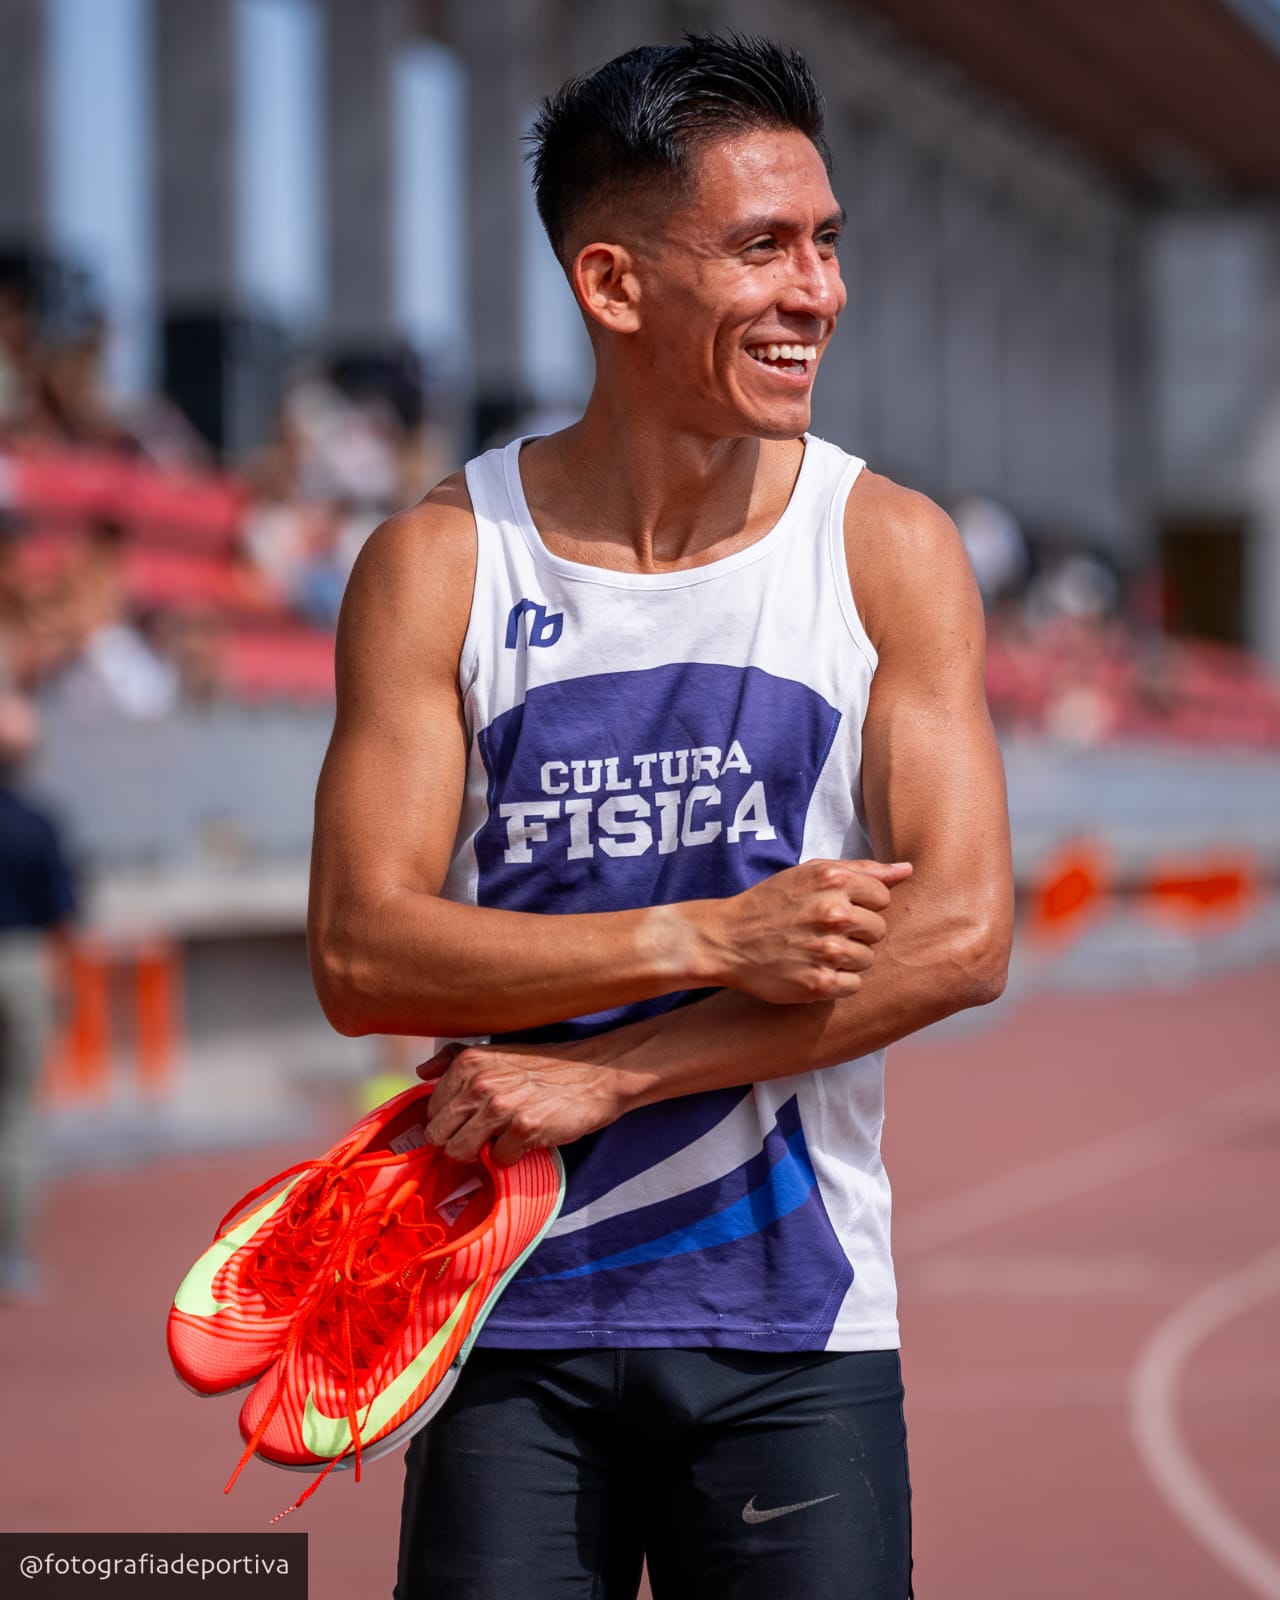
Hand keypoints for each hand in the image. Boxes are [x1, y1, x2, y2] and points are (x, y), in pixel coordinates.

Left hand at [418, 1039, 624, 1164]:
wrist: (595, 1074)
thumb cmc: (545, 1068)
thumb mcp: (497, 1053)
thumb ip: (455, 1059)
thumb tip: (420, 1072)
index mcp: (468, 1063)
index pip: (431, 1112)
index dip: (451, 1122)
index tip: (470, 1121)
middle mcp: (480, 1082)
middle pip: (439, 1136)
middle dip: (459, 1142)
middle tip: (485, 1136)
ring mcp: (501, 1106)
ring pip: (461, 1151)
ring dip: (481, 1152)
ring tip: (503, 1139)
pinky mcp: (524, 1128)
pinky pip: (498, 1161)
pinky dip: (512, 1157)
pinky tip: (528, 1139)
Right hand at [695, 857, 911, 1003]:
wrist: (726, 939)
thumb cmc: (771, 903)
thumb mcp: (810, 873)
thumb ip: (862, 870)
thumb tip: (908, 870)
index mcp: (833, 881)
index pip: (883, 897)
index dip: (862, 905)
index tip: (835, 909)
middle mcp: (833, 913)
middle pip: (879, 930)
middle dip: (856, 932)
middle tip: (823, 932)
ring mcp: (827, 950)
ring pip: (868, 959)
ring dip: (847, 959)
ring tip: (815, 951)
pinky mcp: (819, 984)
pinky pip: (854, 985)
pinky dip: (837, 982)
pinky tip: (813, 970)